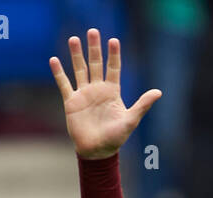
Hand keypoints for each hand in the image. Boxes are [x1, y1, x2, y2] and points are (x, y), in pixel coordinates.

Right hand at [49, 29, 160, 159]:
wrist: (97, 151)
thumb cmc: (115, 138)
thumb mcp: (131, 120)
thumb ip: (142, 105)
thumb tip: (159, 92)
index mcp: (112, 91)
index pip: (113, 68)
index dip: (114, 55)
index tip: (113, 41)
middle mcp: (98, 89)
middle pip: (95, 64)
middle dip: (94, 48)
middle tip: (92, 31)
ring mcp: (84, 94)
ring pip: (79, 70)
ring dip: (76, 55)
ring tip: (73, 39)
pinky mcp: (71, 102)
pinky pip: (64, 84)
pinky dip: (59, 73)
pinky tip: (54, 60)